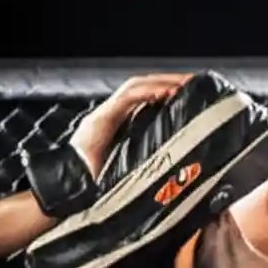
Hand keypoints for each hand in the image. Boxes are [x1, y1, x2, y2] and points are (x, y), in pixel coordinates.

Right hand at [69, 73, 190, 178]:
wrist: (75, 187)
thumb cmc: (102, 182)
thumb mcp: (134, 165)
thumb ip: (150, 156)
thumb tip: (181, 163)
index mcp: (121, 123)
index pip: (146, 97)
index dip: (167, 90)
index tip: (190, 90)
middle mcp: (113, 114)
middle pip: (142, 87)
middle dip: (168, 80)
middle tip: (192, 80)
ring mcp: (106, 114)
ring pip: (135, 87)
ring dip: (160, 82)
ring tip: (182, 83)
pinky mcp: (101, 119)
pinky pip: (126, 99)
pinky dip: (146, 93)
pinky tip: (163, 93)